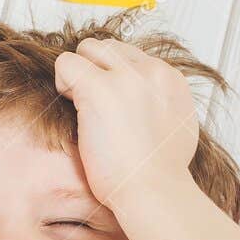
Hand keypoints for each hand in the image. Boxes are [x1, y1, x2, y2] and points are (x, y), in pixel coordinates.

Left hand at [54, 38, 199, 209]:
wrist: (155, 192)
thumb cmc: (161, 176)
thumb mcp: (177, 129)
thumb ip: (162, 106)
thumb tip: (146, 105)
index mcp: (171, 79)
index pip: (134, 58)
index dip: (116, 79)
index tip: (113, 106)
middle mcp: (150, 71)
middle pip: (111, 48)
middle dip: (96, 71)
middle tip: (93, 106)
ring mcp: (125, 77)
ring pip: (88, 48)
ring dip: (80, 73)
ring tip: (82, 107)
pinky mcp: (98, 88)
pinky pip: (66, 63)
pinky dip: (63, 82)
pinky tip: (72, 108)